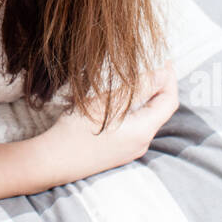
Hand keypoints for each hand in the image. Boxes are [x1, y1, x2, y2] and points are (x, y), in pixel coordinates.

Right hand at [41, 60, 178, 183]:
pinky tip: (124, 98)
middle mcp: (142, 143)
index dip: (169, 78)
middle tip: (152, 64)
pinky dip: (137, 108)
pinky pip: (137, 126)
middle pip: (161, 110)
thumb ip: (138, 87)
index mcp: (143, 131)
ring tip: (139, 76)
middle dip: (160, 85)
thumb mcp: (106, 103)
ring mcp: (131, 149)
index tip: (164, 59)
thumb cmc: (75, 130)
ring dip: (148, 96)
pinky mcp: (120, 151)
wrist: (52, 161)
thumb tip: (162, 73)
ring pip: (148, 118)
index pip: (169, 101)